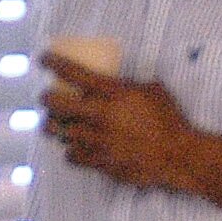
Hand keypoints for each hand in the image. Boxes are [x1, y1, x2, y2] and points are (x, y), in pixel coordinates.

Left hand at [40, 54, 207, 194]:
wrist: (178, 156)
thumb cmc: (171, 120)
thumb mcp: (154, 89)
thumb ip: (129, 84)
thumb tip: (118, 81)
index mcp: (114, 93)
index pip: (75, 73)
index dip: (54, 63)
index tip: (43, 59)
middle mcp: (101, 115)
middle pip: (58, 104)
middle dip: (46, 99)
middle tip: (45, 98)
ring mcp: (99, 140)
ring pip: (61, 132)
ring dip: (53, 126)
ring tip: (52, 124)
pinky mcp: (102, 162)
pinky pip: (73, 156)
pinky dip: (71, 151)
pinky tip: (73, 148)